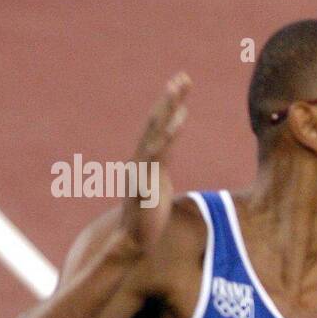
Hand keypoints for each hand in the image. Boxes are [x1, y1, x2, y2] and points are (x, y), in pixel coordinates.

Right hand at [122, 72, 190, 251]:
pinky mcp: (147, 179)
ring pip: (156, 130)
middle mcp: (142, 158)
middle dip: (170, 98)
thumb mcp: (157, 187)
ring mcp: (143, 167)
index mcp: (146, 159)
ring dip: (168, 107)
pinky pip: (159, 152)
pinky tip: (181, 118)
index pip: (158, 126)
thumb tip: (163, 157)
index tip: (181, 85)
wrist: (133, 240)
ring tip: (180, 87)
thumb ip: (159, 168)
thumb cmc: (146, 217)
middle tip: (183, 76)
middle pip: (156, 121)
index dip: (169, 106)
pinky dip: (169, 134)